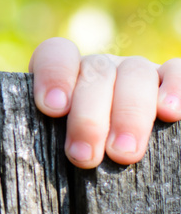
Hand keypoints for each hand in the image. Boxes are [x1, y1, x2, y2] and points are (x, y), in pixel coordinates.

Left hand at [30, 37, 180, 167]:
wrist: (123, 159)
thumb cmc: (84, 156)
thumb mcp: (58, 144)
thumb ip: (48, 135)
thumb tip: (45, 150)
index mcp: (67, 77)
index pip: (56, 54)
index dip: (53, 75)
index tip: (53, 108)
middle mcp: (102, 69)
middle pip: (96, 72)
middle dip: (89, 117)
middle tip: (85, 156)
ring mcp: (137, 73)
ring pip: (136, 74)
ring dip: (129, 114)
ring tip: (123, 153)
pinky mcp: (169, 81)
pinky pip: (176, 71)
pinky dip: (175, 88)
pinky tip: (170, 113)